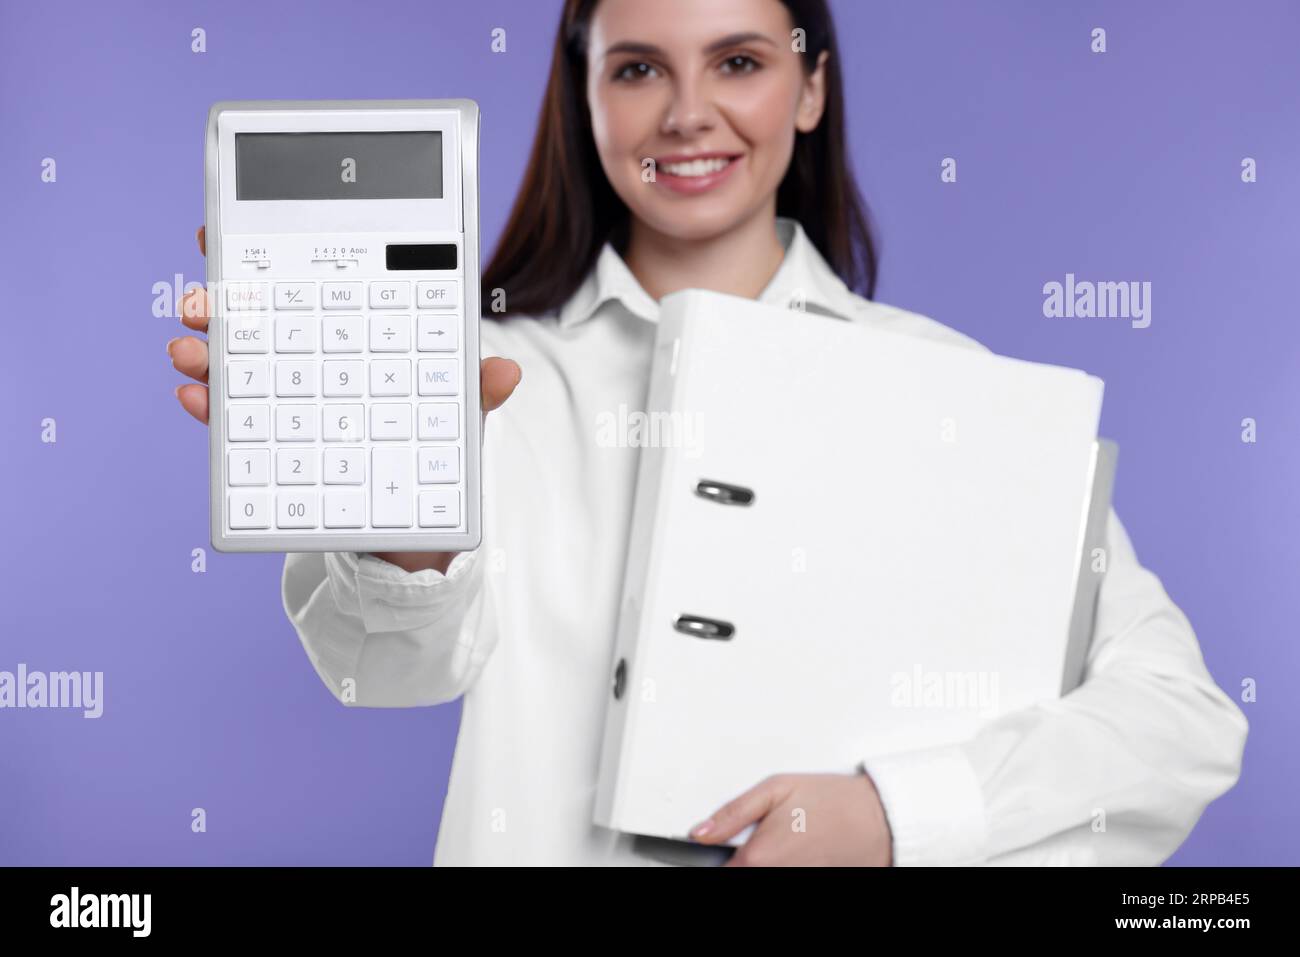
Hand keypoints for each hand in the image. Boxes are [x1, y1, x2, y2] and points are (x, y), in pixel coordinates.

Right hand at [170, 226, 520, 572]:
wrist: (417, 533)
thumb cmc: (435, 459)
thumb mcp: (459, 421)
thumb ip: (474, 394)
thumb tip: (505, 373)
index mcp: (354, 341)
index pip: (310, 290)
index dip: (267, 259)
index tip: (229, 237)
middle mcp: (314, 364)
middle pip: (260, 320)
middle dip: (220, 304)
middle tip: (201, 303)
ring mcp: (290, 402)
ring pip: (238, 367)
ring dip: (207, 353)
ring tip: (190, 351)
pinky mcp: (274, 446)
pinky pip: (233, 423)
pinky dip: (211, 409)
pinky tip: (196, 399)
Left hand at [689, 772, 893, 866]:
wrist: (878, 818)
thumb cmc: (830, 800)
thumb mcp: (775, 789)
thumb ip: (732, 813)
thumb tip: (700, 832)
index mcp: (758, 857)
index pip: (720, 872)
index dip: (715, 859)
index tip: (721, 848)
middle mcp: (775, 878)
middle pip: (740, 877)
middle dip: (742, 862)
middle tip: (760, 841)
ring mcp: (796, 885)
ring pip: (763, 883)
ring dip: (765, 867)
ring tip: (781, 847)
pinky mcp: (813, 885)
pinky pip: (785, 883)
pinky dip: (783, 870)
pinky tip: (795, 855)